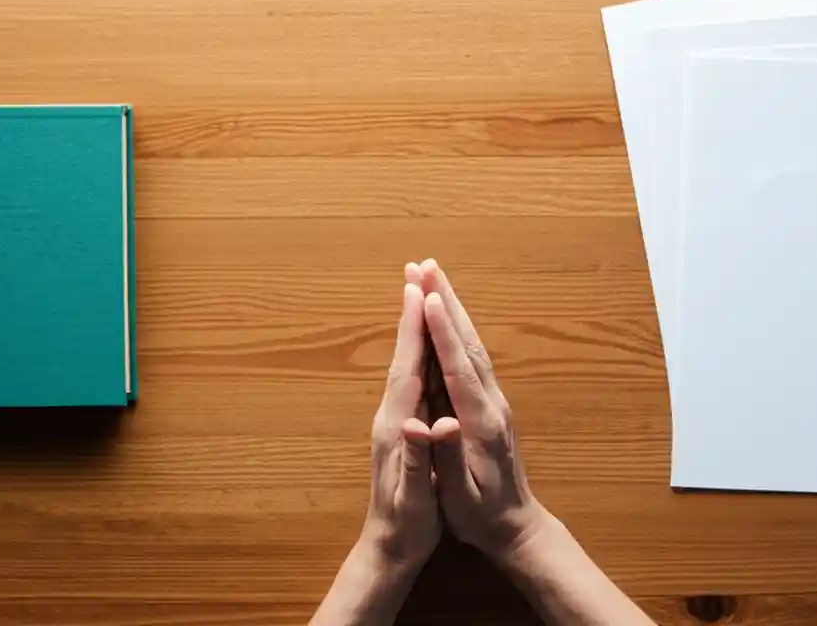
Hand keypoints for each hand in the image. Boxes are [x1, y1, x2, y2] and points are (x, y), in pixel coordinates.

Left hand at [360, 270, 440, 570]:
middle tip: (418, 268)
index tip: (419, 290)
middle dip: (412, 310)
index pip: (408, 367)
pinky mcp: (404, 425)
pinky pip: (416, 375)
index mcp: (398, 426)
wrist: (389, 547)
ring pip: (409, 360)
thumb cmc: (408, 526)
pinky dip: (422, 349)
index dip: (414, 329)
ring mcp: (397, 418)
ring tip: (421, 289)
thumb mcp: (416, 499)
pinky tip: (428, 338)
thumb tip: (420, 426)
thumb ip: (418, 461)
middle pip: (405, 353)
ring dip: (415, 323)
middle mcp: (393, 415)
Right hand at [418, 260, 548, 561]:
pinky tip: (447, 316)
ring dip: (452, 307)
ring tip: (433, 276)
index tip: (427, 297)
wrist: (517, 527)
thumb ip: (448, 457)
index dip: (441, 331)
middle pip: (466, 343)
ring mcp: (493, 401)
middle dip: (445, 301)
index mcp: (479, 422)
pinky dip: (457, 328)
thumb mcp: (460, 496)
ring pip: (471, 344)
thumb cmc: (482, 517)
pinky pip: (472, 355)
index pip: (458, 367)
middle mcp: (490, 403)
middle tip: (425, 265)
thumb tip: (436, 424)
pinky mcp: (490, 404)